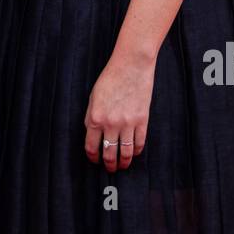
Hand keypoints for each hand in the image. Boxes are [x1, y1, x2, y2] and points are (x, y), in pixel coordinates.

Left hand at [84, 51, 153, 171]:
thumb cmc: (110, 78)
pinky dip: (137, 151)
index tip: (94, 160)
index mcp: (95, 118)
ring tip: (122, 165)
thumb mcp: (93, 97)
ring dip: (124, 163)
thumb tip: (92, 135)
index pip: (91, 147)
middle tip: (110, 168)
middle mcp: (111, 124)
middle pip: (109, 154)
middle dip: (108, 165)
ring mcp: (128, 123)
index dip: (92, 157)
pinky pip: (140, 143)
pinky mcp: (142, 120)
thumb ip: (91, 117)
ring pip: (126, 153)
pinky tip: (134, 153)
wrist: (131, 65)